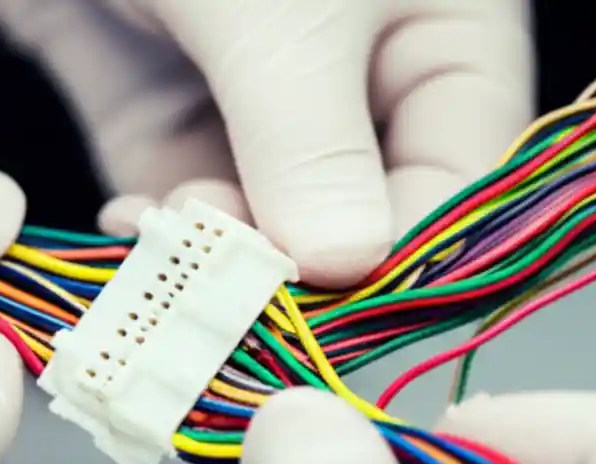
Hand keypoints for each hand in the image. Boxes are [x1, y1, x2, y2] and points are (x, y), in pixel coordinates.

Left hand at [0, 0, 532, 285]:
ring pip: (266, 226)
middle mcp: (362, 81)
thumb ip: (313, 140)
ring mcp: (265, 106)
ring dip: (219, 259)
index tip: (339, 303)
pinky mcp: (175, 116)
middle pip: (359, 218)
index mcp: (447, 36)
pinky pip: (186, 202)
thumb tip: (348, 262)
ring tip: (175, 262)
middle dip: (299, 269)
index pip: (459, 180)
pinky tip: (136, 233)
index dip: (404, 253)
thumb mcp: (281, 13)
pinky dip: (162, 234)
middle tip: (243, 302)